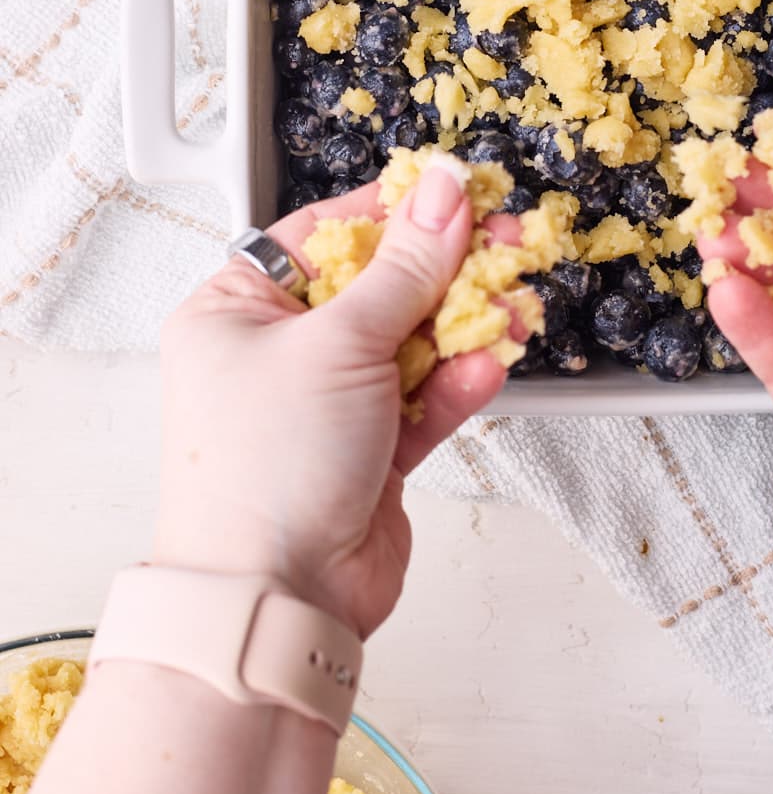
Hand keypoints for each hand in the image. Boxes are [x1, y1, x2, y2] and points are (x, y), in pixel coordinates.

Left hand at [154, 163, 521, 637]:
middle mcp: (280, 351)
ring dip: (465, 325)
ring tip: (512, 309)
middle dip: (445, 269)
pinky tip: (490, 365)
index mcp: (239, 309)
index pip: (327, 233)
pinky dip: (459, 382)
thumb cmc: (266, 470)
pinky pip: (425, 398)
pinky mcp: (372, 450)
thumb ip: (405, 268)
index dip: (395, 210)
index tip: (457, 192)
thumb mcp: (340, 344)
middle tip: (507, 243)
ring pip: (412, 340)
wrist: (276, 602)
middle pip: (380, 285)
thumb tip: (443, 191)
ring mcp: (329, 403)